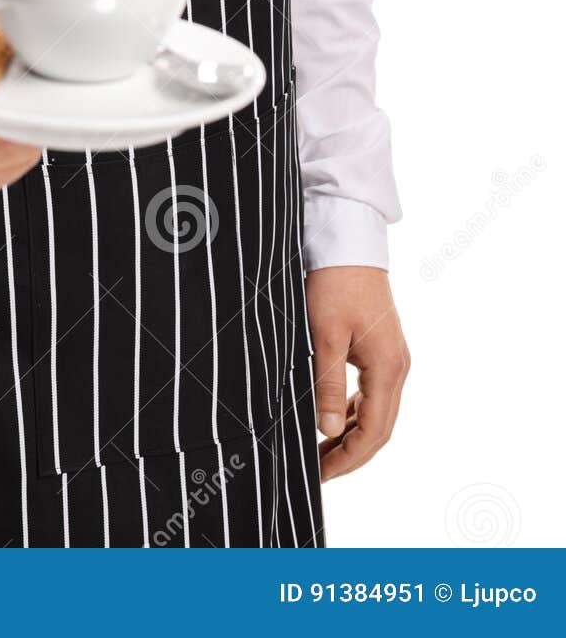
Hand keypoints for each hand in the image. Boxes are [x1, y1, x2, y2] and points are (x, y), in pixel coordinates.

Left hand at [306, 265, 409, 479]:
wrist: (348, 241)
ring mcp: (392, 357)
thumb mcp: (325, 334)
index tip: (321, 475)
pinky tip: (332, 417)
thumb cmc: (335, 283)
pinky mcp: (382, 348)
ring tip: (320, 450)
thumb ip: (327, 384)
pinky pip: (372, 393)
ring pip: (376, 412)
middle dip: (349, 454)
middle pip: (379, 428)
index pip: (373, 432)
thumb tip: (328, 431)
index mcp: (388, 368)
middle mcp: (398, 367)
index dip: (348, 459)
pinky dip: (353, 411)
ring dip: (351, 434)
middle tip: (318, 471)